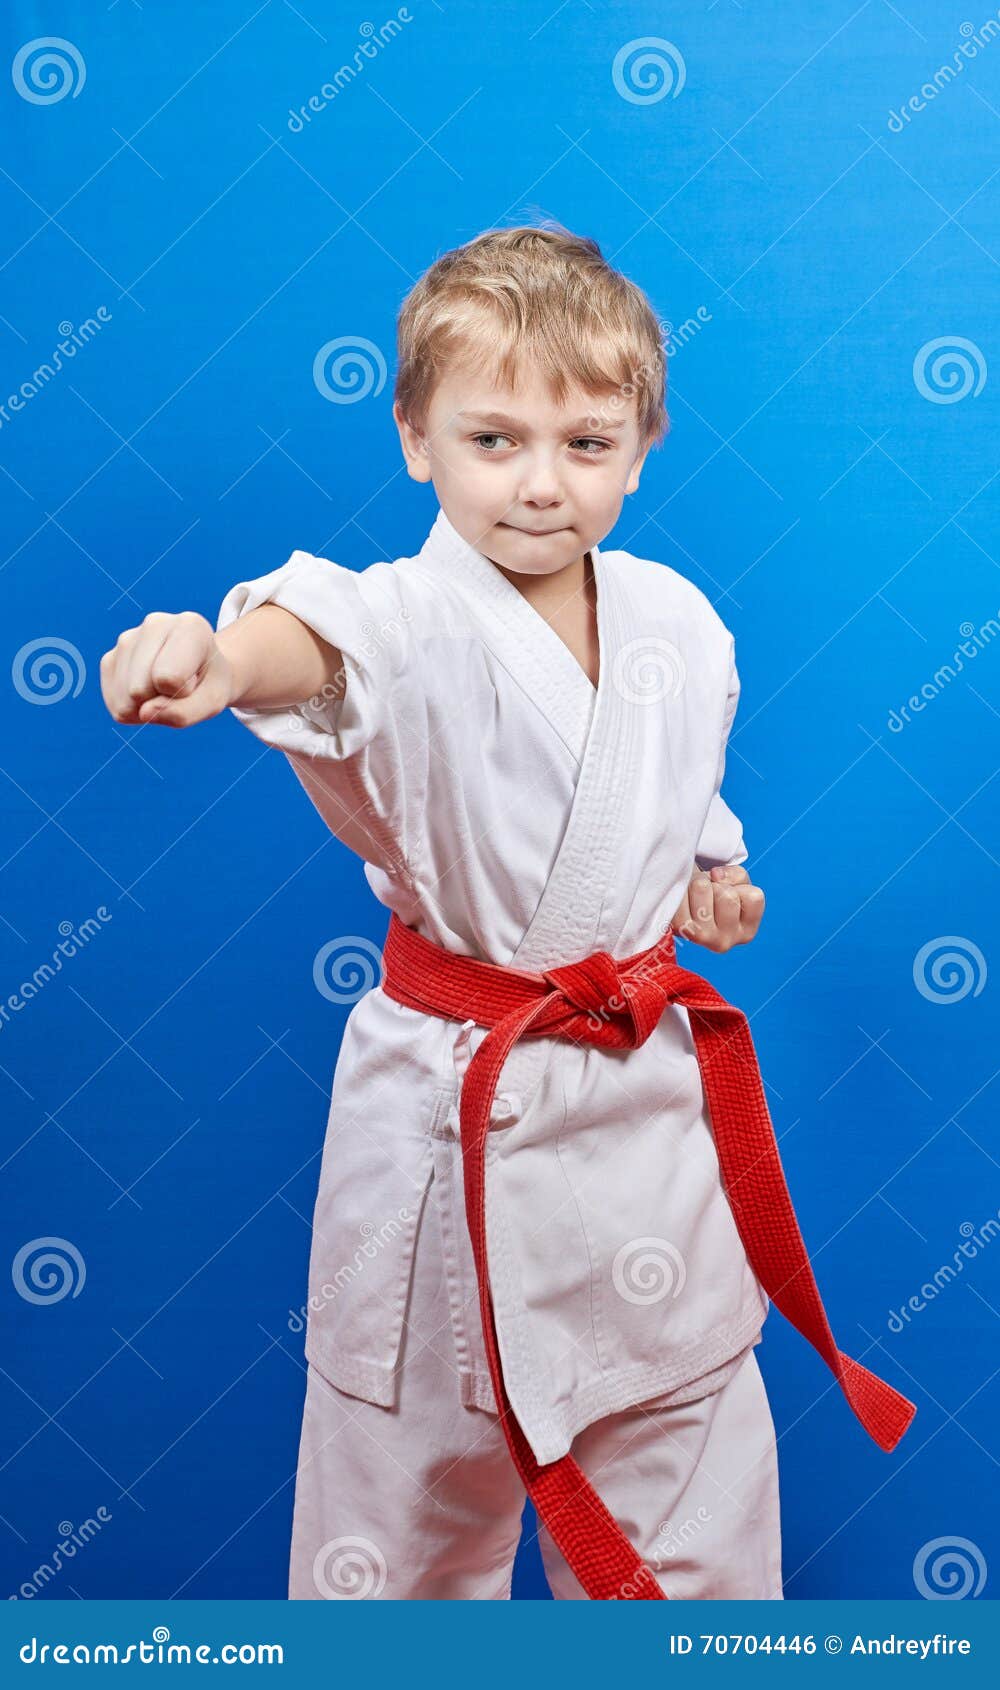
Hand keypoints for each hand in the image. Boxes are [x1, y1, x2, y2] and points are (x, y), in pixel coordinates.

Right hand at [100, 611, 235, 727]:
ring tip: (166, 687)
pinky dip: (134, 709)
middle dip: (162, 700)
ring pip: (125, 700)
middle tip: (180, 684)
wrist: (201, 671)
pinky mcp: (109, 659)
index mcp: (189, 626)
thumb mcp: (213, 702)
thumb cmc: (209, 684)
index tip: (195, 677)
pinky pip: (116, 705)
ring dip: (147, 706)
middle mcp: (153, 624)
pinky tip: (150, 691)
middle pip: (139, 689)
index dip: (184, 692)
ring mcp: (126, 639)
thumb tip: (143, 713)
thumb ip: (185, 712)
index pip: (168, 678)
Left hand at [669, 864, 764, 951]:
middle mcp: (725, 942)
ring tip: (695, 895)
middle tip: (708, 893)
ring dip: (697, 882)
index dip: (739, 885)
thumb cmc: (715, 894)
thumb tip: (716, 876)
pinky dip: (682, 887)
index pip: (753, 897)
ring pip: (703, 888)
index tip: (728, 891)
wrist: (684, 906)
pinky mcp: (679, 927)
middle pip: (727, 894)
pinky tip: (683, 899)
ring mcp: (701, 937)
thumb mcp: (736, 883)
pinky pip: (683, 893)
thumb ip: (736, 875)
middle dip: (716, 884)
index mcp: (746, 932)